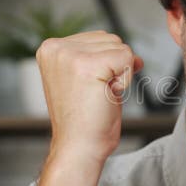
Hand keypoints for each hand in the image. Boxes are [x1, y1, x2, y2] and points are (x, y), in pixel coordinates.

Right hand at [35, 30, 143, 166]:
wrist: (79, 147)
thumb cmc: (85, 120)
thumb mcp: (87, 79)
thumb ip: (101, 58)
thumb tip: (134, 57)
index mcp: (51, 48)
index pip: (100, 38)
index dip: (107, 65)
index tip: (89, 88)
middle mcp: (56, 47)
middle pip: (112, 39)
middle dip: (114, 68)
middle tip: (95, 94)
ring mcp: (70, 55)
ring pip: (121, 48)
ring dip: (119, 75)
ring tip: (98, 95)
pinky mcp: (87, 65)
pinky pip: (127, 58)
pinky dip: (125, 80)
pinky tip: (106, 95)